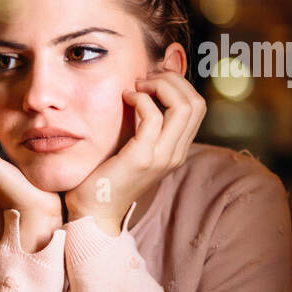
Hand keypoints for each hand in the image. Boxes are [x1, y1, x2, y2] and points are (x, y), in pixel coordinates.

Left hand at [64, 70, 205, 235]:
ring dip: (160, 86)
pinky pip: (152, 117)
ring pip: (183, 106)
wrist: (94, 212)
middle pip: (196, 102)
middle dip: (172, 80)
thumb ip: (144, 123)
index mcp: (177, 150)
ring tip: (137, 86)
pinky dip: (140, 99)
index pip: (197, 106)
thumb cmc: (107, 176)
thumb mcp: (133, 146)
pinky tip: (126, 98)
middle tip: (145, 78)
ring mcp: (162, 157)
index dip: (179, 84)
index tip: (152, 79)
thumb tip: (145, 88)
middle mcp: (176, 153)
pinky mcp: (142, 158)